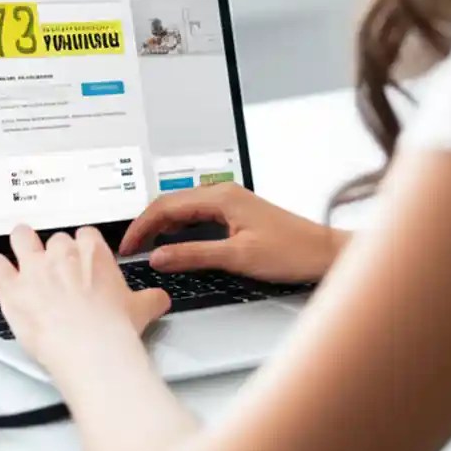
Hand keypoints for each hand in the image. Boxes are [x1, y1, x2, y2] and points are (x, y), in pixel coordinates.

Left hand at [0, 226, 170, 370]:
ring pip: (22, 238)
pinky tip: (0, 272)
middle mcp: (61, 254)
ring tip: (23, 252)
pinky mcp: (11, 288)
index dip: (82, 248)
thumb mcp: (142, 310)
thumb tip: (158, 299)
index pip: (84, 235)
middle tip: (56, 270)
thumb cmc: (114, 329)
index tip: (82, 261)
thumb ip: (149, 299)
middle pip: (55, 240)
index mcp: (92, 253)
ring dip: (22, 244)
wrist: (90, 349)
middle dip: (54, 253)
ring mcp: (33, 269)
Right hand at [120, 183, 344, 282]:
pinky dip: (178, 227)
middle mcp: (224, 194)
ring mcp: (230, 202)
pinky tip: (173, 242)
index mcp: (221, 197)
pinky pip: (196, 215)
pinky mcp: (236, 213)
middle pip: (171, 203)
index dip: (142, 226)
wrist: (323, 253)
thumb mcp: (237, 257)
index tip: (128, 245)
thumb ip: (193, 255)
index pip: (166, 206)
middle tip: (129, 247)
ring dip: (161, 225)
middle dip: (146, 224)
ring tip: (145, 245)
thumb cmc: (292, 251)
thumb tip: (159, 256)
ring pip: (182, 209)